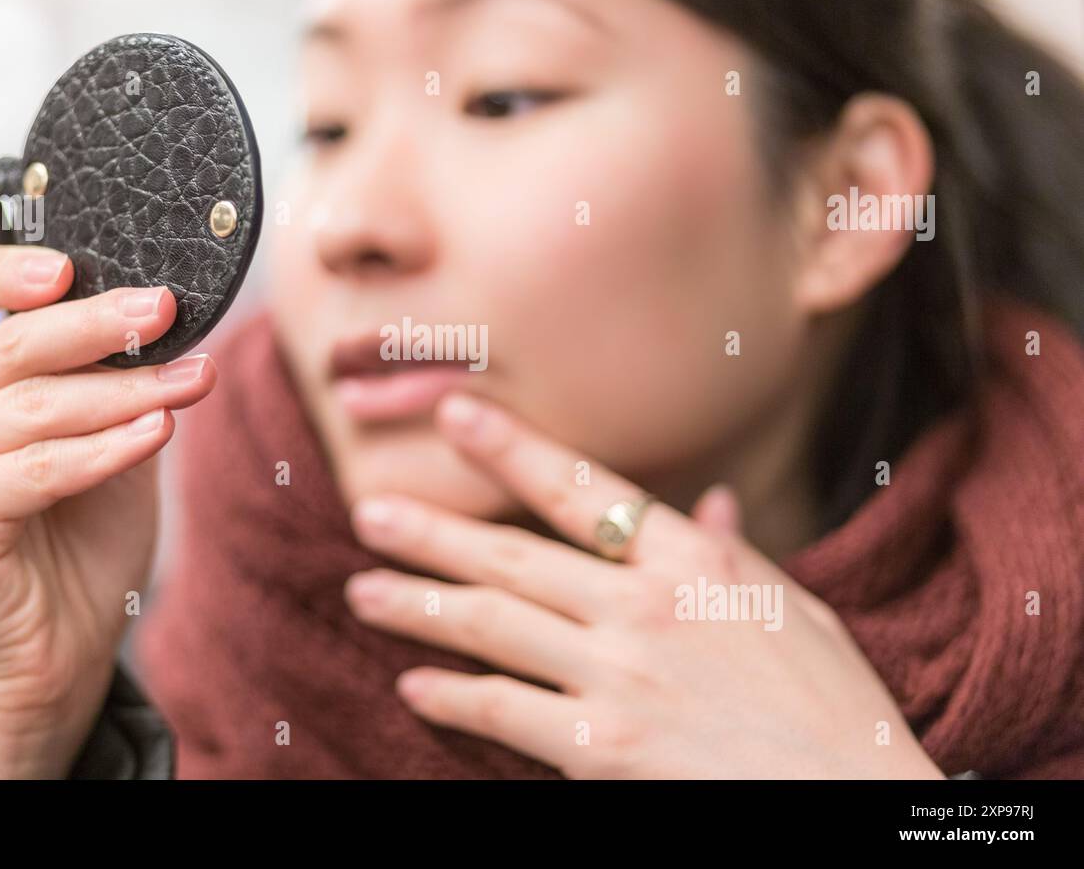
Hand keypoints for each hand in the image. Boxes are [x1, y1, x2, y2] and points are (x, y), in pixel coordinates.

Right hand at [0, 234, 216, 777]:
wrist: (52, 655)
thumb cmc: (77, 542)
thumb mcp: (108, 441)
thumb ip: (116, 382)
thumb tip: (171, 319)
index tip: (69, 264)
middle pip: (6, 342)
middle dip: (97, 323)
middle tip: (165, 310)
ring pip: (34, 405)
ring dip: (126, 390)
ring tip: (194, 380)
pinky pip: (36, 467)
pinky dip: (104, 449)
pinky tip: (157, 432)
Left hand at [343, 393, 943, 778]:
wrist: (853, 802)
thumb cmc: (830, 706)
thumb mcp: (793, 610)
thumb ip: (735, 555)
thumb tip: (714, 504)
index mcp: (695, 563)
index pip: (584, 491)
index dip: (512, 447)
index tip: (454, 414)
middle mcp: (646, 608)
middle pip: (512, 558)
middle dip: (431, 532)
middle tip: (369, 513)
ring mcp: (620, 676)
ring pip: (491, 627)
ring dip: (418, 605)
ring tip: (363, 590)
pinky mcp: (603, 747)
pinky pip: (504, 710)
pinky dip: (452, 695)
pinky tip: (415, 684)